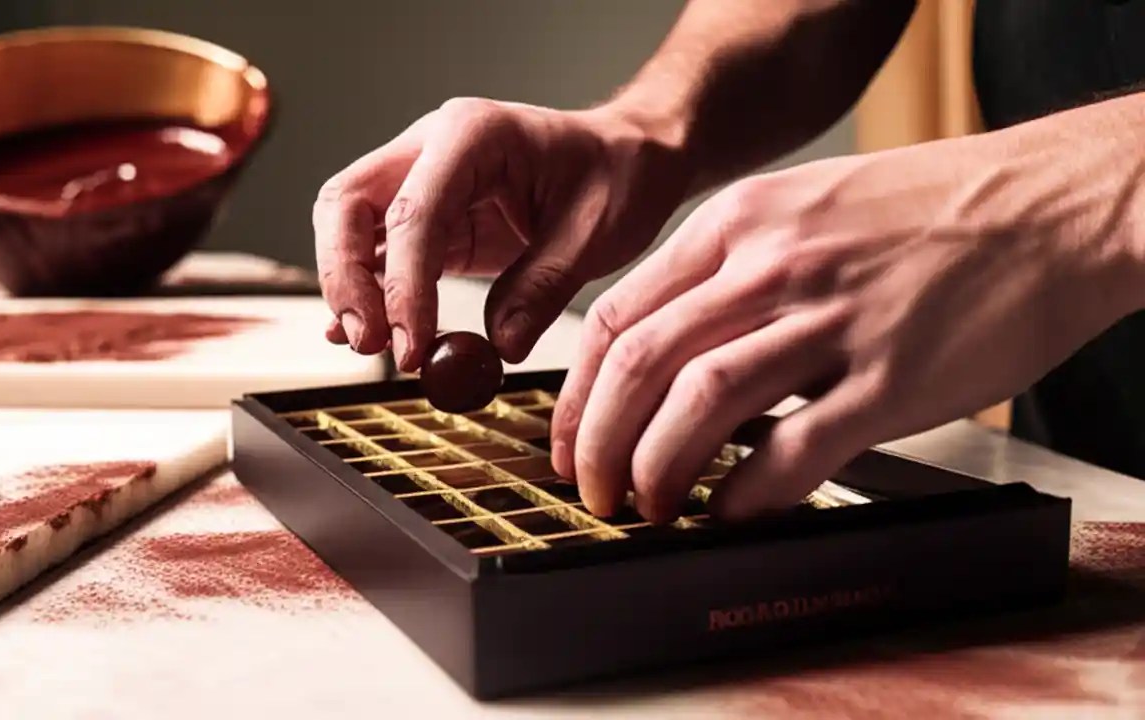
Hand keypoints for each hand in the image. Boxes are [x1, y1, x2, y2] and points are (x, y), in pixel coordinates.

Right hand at [313, 98, 688, 370]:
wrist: (626, 160)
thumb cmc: (616, 175)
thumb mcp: (595, 232)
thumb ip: (543, 286)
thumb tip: (501, 344)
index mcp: (473, 134)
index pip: (413, 209)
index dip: (403, 283)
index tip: (412, 343)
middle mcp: (432, 149)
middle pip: (348, 204)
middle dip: (345, 277)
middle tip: (369, 342)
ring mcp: (421, 182)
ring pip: (350, 229)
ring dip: (349, 290)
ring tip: (370, 347)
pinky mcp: (428, 221)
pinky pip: (379, 255)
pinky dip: (368, 295)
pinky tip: (369, 335)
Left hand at [550, 113, 1144, 523]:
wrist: (1048, 206)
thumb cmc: (926, 212)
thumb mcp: (804, 205)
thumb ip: (728, 269)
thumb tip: (666, 350)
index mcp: (740, 223)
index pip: (619, 315)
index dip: (579, 392)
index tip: (569, 435)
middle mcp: (773, 265)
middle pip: (643, 363)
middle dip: (597, 440)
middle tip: (593, 488)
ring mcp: (832, 320)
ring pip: (702, 403)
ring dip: (656, 468)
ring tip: (646, 505)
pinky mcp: (890, 378)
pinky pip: (794, 448)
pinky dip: (746, 493)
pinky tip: (727, 514)